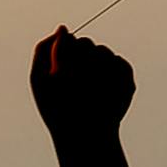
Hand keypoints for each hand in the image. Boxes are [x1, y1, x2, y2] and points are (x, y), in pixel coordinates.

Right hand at [28, 25, 132, 144]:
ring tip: (88, 87)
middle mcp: (92, 72)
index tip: (62, 67)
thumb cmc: (57, 109)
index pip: (66, 39)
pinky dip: (111, 71)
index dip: (62, 52)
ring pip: (103, 52)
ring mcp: (113, 76)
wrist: (86, 138)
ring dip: (96, 62)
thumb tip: (62, 28)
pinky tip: (102, 89)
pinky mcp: (127, 81)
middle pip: (86, 43)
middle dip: (79, 55)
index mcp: (66, 70)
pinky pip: (119, 62)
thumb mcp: (38, 80)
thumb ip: (43, 50)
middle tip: (75, 79)